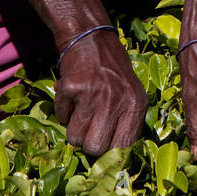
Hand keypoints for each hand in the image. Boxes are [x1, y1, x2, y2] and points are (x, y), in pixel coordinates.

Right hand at [54, 28, 148, 159]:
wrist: (90, 37)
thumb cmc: (113, 70)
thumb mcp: (132, 92)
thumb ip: (128, 122)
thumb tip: (116, 158)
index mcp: (136, 104)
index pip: (125, 147)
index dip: (111, 154)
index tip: (103, 148)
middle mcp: (116, 101)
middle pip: (96, 148)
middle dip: (88, 143)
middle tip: (88, 128)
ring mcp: (93, 94)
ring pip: (75, 138)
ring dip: (73, 128)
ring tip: (79, 111)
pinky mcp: (71, 88)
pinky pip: (61, 117)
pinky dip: (62, 110)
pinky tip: (72, 96)